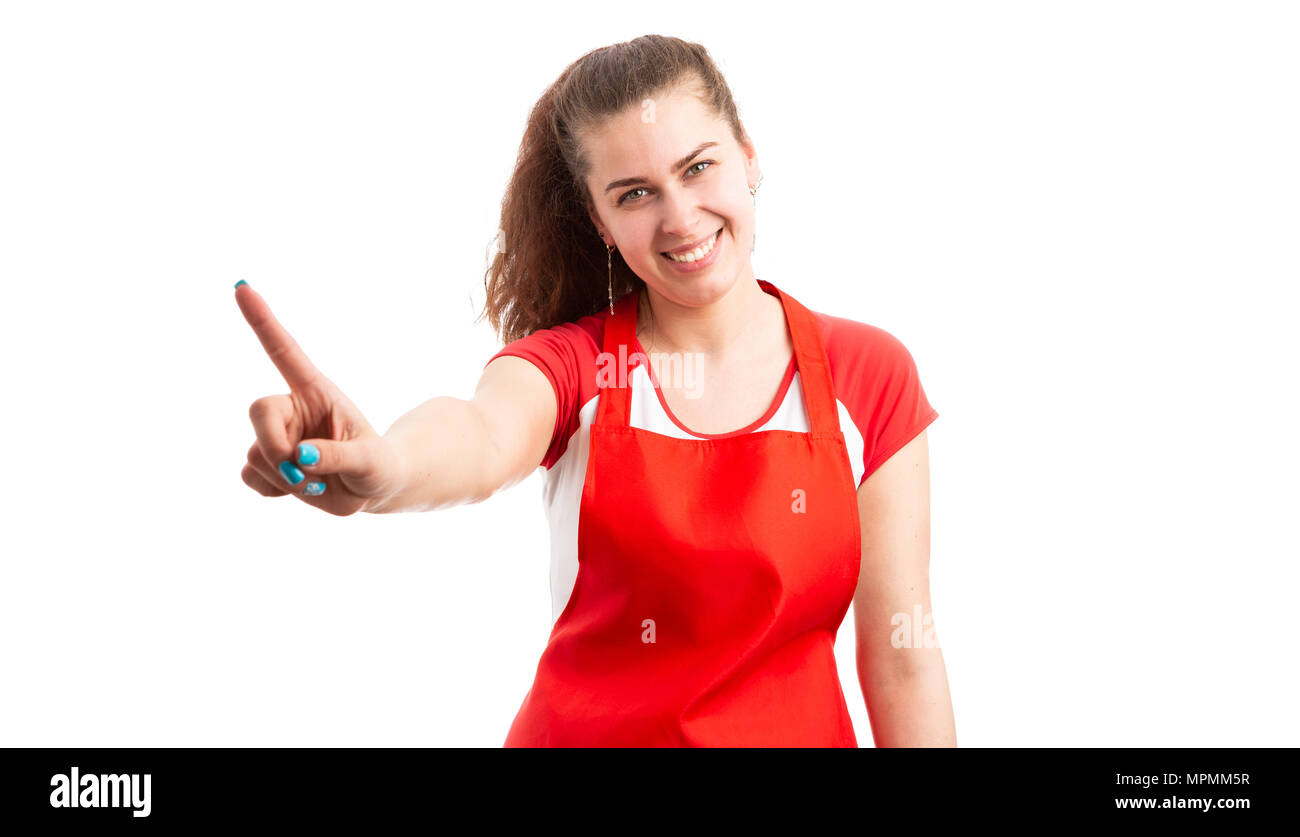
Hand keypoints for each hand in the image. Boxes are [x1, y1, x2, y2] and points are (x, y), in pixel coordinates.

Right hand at [235, 282, 402, 515]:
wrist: (370, 490)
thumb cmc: (377, 465)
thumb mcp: (371, 462)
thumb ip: (340, 456)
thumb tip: (301, 457)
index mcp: (317, 391)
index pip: (285, 351)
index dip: (263, 321)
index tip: (242, 288)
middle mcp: (291, 409)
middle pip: (258, 412)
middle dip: (276, 447)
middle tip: (303, 473)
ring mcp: (276, 436)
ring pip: (255, 453)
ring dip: (285, 477)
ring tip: (319, 481)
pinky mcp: (266, 464)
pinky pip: (250, 477)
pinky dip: (274, 490)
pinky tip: (300, 488)